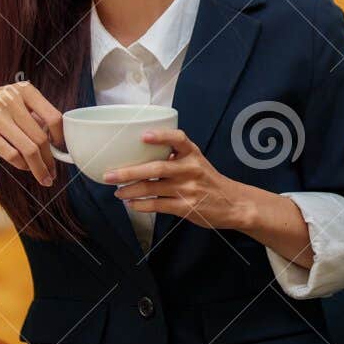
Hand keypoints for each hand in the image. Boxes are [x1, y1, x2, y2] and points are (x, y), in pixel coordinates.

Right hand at [0, 81, 64, 186]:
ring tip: (44, 177)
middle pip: (41, 138)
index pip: (53, 117)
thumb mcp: (12, 100)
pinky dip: (22, 165)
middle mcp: (12, 100)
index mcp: (24, 90)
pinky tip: (25, 168)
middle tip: (54, 172)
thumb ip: (33, 115)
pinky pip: (11, 154)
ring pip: (29, 149)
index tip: (60, 149)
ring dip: (39, 168)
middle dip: (50, 160)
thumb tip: (56, 141)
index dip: (60, 137)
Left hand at [103, 128, 253, 230]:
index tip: (144, 136)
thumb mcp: (198, 162)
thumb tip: (141, 155)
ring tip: (117, 192)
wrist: (233, 203)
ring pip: (152, 188)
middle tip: (110, 175)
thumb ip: (176, 157)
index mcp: (193, 154)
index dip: (161, 136)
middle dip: (129, 172)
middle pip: (156, 168)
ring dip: (130, 190)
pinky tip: (131, 204)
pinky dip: (141, 205)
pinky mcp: (186, 207)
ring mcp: (188, 189)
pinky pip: (158, 205)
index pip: (178, 139)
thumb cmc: (209, 181)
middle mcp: (191, 170)